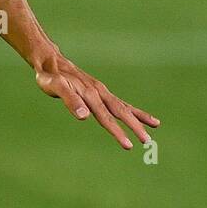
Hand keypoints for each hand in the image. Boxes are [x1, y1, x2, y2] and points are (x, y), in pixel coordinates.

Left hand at [34, 50, 159, 149]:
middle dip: (135, 127)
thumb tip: (84, 116)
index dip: (118, 132)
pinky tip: (137, 116)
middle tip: (147, 141)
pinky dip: (130, 109)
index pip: (107, 118)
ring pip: (124, 106)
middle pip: (121, 112)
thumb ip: (70, 100)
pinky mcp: (99, 92)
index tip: (129, 145)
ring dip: (139, 117)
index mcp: (91, 94)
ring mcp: (101, 92)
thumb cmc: (50, 77)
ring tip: (156, 125)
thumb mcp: (55, 87)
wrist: (50, 63)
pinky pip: (118, 102)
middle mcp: (100, 93)